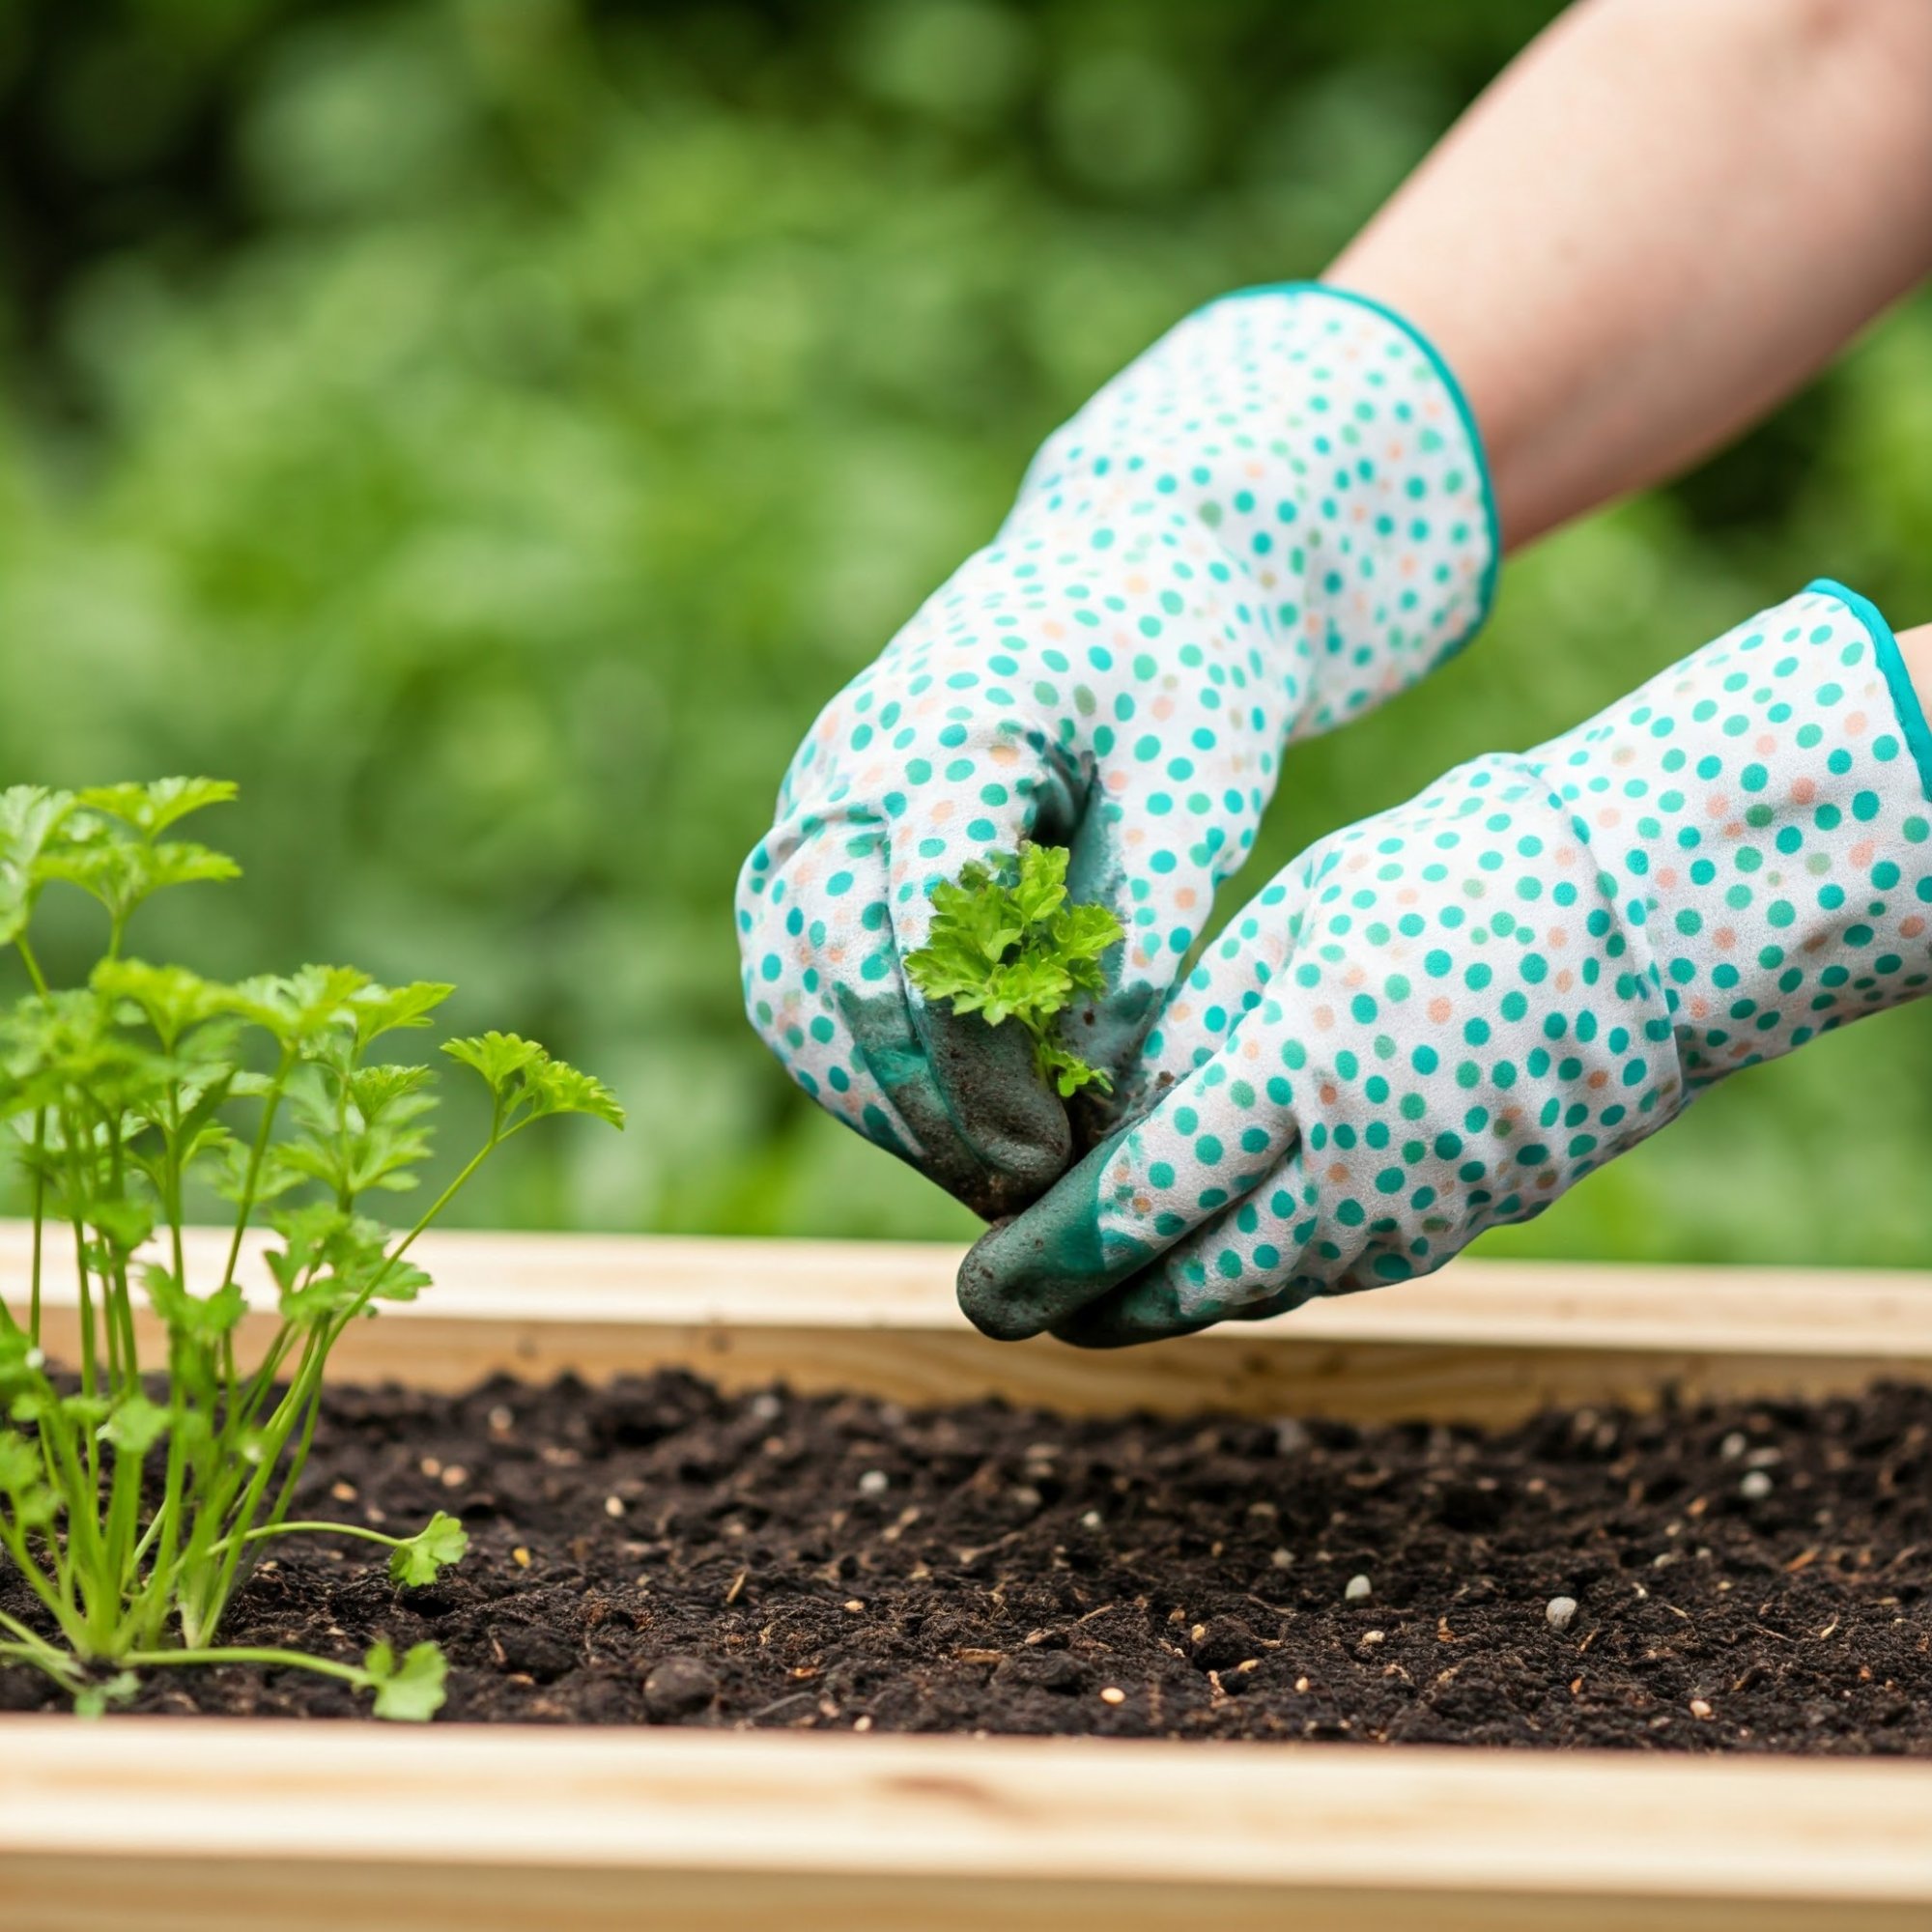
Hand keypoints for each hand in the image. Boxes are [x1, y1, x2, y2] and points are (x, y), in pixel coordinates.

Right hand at [738, 285, 1495, 1216]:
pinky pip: (794, 977)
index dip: (987, 1073)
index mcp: (946, 730)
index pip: (928, 941)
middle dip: (930, 1111)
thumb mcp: (1199, 776)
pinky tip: (948, 1117)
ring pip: (791, 996)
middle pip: (838, 981)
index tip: (1064, 1162)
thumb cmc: (1182, 660)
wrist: (1125, 564)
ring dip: (879, 1104)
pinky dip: (855, 1062)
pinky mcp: (815, 838)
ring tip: (989, 1175)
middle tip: (1029, 1194)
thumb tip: (1096, 1093)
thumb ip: (1142, 926)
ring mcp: (814, 800)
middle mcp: (847, 767)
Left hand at [962, 581, 1931, 1337]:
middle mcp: (1360, 1168)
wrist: (1643, 918)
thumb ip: (1195, 1032)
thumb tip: (1105, 1125)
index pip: (1142, 1200)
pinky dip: (1245, 1275)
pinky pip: (1324, 1272)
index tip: (976, 1287)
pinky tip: (1197, 1257)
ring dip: (1162, 1300)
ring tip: (1083, 1292)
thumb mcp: (1293, 921)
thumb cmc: (1452, 877)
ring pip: (1256, 1291)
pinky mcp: (1461, 1225)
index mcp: (1303, 1069)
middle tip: (1005, 1305)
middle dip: (1086, 1307)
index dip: (1048, 1257)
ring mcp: (1421, 1211)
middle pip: (1190, 1283)